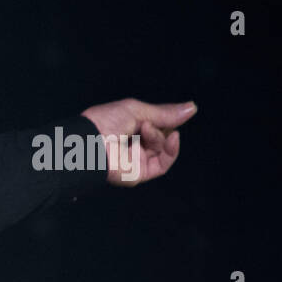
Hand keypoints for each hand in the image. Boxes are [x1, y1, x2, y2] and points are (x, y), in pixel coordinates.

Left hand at [79, 98, 195, 186]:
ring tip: (146, 129)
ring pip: (163, 149)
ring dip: (160, 136)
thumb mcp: (137, 110)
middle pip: (161, 137)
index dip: (165, 119)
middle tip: (148, 122)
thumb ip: (164, 113)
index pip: (156, 125)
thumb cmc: (105, 122)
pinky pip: (163, 165)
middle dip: (161, 127)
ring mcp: (136, 160)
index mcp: (128, 129)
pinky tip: (173, 138)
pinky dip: (171, 151)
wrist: (89, 143)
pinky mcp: (138, 174)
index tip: (175, 112)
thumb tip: (192, 108)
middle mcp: (133, 145)